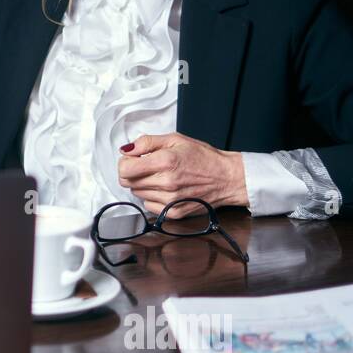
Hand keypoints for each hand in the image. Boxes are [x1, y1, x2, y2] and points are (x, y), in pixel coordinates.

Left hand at [116, 132, 247, 216]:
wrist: (227, 178)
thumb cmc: (204, 157)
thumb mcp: (176, 139)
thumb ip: (147, 142)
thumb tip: (126, 149)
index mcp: (165, 161)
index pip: (125, 169)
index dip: (125, 162)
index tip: (133, 159)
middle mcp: (166, 183)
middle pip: (128, 182)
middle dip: (133, 172)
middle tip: (147, 166)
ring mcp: (170, 200)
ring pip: (136, 193)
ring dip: (142, 184)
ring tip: (160, 176)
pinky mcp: (174, 213)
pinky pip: (148, 205)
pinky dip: (152, 197)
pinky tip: (165, 189)